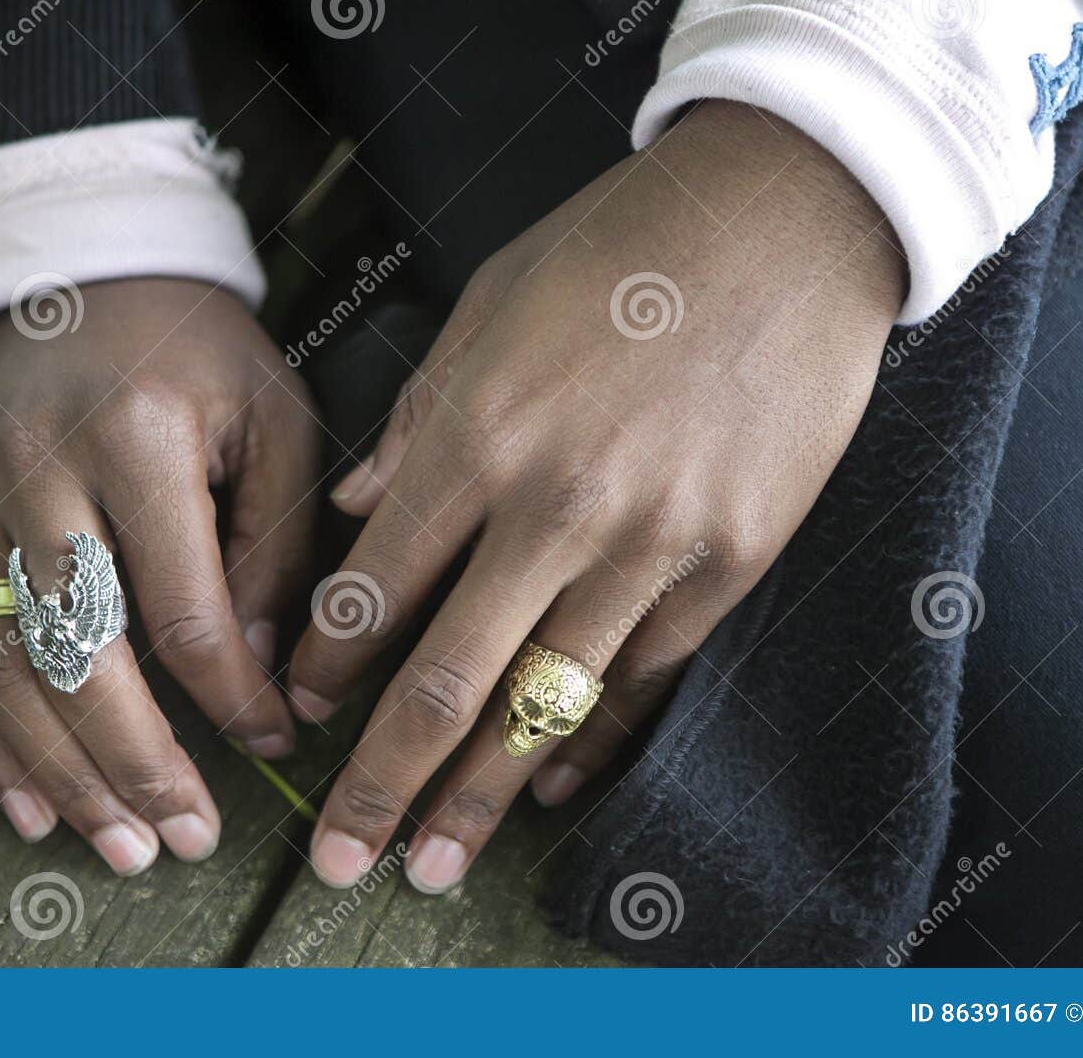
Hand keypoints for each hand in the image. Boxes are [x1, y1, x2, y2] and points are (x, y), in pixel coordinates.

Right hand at [0, 279, 318, 873]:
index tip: (275, 740)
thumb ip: (273, 541)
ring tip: (120, 846)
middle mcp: (38, 478)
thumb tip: (259, 670)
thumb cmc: (193, 349)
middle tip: (187, 839)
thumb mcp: (270, 416)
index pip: (184, 609)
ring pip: (4, 672)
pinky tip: (29, 805)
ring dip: (62, 775)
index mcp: (136, 440)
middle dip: (139, 764)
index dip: (232, 695)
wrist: (71, 270)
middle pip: (79, 657)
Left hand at [288, 102, 903, 892]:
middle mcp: (557, 504)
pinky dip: (592, 739)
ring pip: (546, 701)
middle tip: (335, 860)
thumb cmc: (620, 247)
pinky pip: (646, 678)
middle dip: (381, 783)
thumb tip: (352, 511)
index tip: (297, 715)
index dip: (324, 666)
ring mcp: (653, 541)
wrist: (785, 217)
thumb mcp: (489, 304)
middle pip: (445, 678)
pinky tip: (549, 784)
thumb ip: (416, 418)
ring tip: (432, 865)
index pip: (371, 587)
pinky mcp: (732, 559)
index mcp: (479, 431)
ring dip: (481, 796)